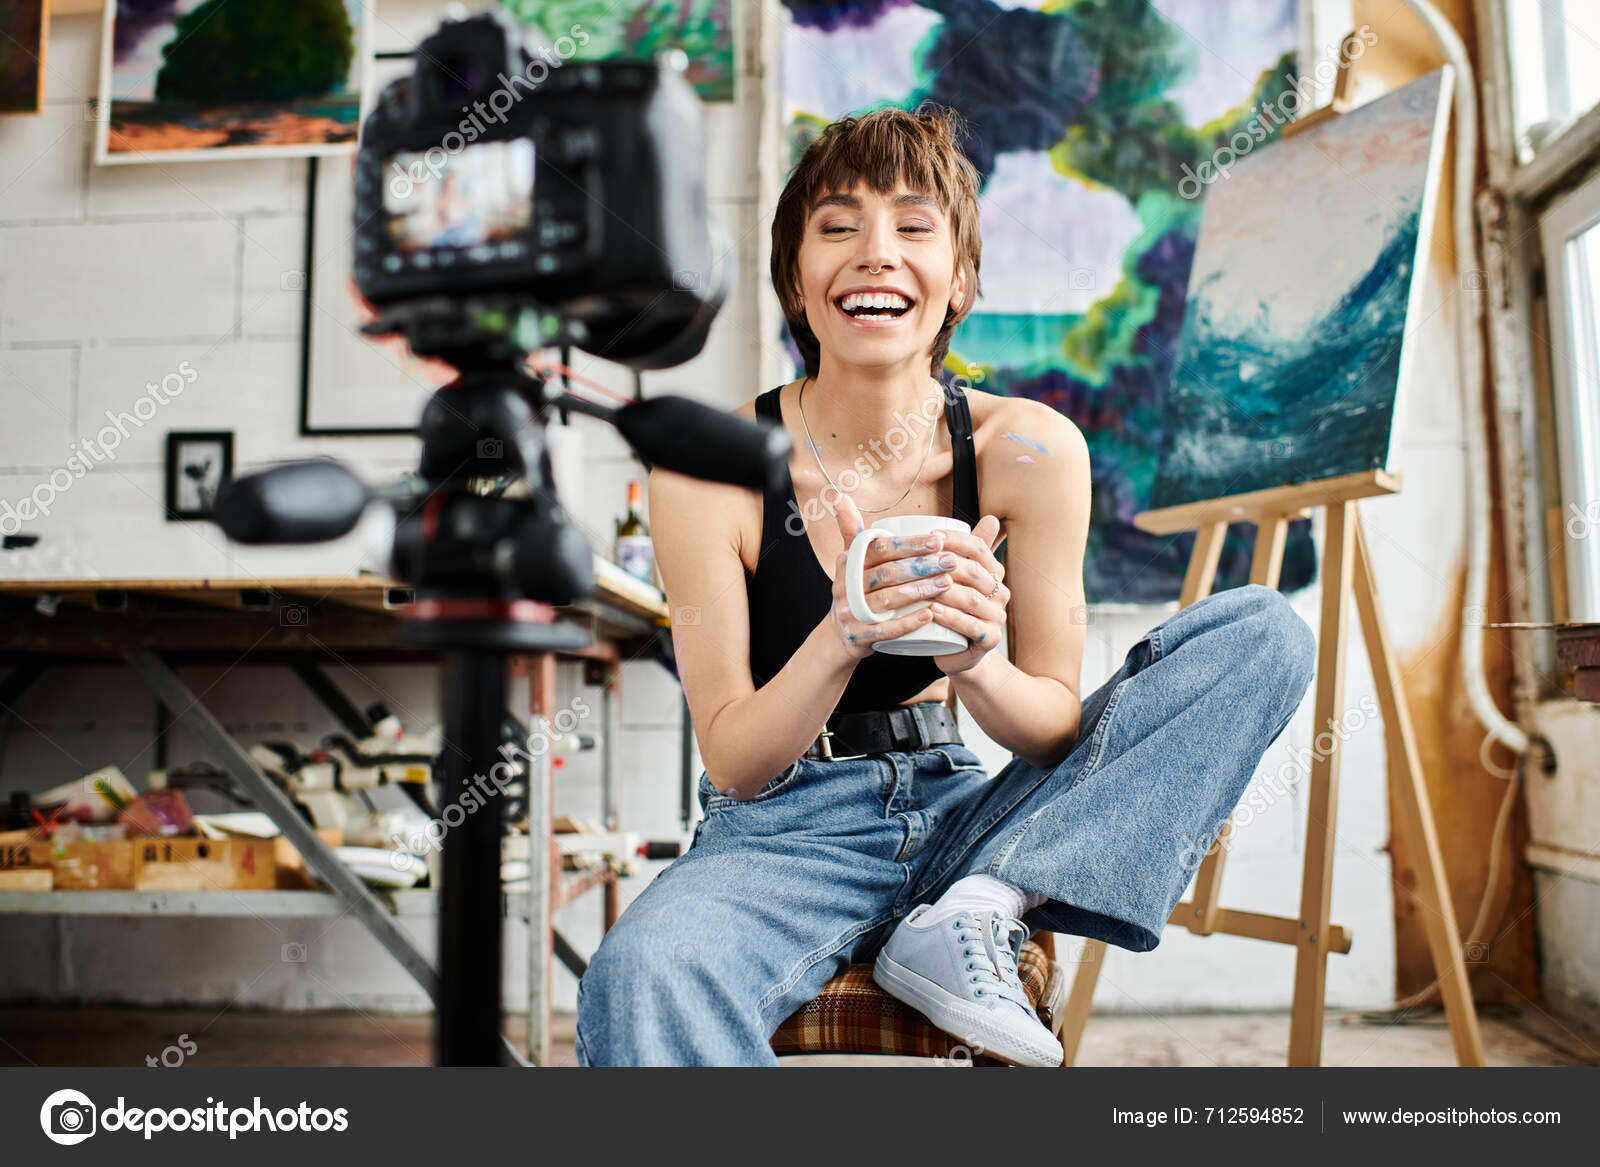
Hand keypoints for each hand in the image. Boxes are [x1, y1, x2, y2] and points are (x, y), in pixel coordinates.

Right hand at [825, 493, 956, 661]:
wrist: (838, 636)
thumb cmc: (854, 591)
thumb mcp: (849, 561)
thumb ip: (852, 529)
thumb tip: (840, 495)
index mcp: (848, 562)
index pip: (881, 548)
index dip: (909, 544)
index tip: (939, 540)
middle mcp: (846, 585)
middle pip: (888, 573)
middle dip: (922, 566)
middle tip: (951, 561)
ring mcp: (850, 612)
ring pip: (888, 599)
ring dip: (920, 590)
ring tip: (947, 583)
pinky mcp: (857, 636)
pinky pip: (885, 629)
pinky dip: (908, 622)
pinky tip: (931, 614)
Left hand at [926, 514, 1008, 675]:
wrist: (956, 652)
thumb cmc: (950, 609)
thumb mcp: (952, 577)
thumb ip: (959, 549)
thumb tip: (985, 516)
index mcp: (993, 572)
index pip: (979, 547)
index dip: (955, 540)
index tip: (929, 536)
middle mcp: (1000, 592)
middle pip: (975, 571)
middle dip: (947, 564)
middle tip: (919, 562)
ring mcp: (997, 617)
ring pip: (972, 599)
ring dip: (945, 591)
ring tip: (920, 587)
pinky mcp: (990, 639)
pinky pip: (971, 627)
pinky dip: (950, 618)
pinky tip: (932, 612)